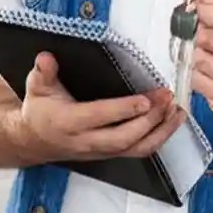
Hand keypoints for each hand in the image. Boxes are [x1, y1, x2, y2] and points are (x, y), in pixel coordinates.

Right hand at [20, 52, 184, 161]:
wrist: (36, 141)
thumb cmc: (40, 111)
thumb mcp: (36, 88)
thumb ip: (43, 72)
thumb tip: (46, 57)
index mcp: (69, 123)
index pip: (100, 117)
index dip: (123, 110)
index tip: (145, 99)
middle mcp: (87, 141)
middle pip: (124, 137)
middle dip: (150, 119)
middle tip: (167, 98)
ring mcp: (102, 151)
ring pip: (136, 148)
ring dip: (160, 130)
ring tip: (177, 109)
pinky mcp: (112, 154)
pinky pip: (140, 151)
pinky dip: (160, 137)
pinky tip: (173, 120)